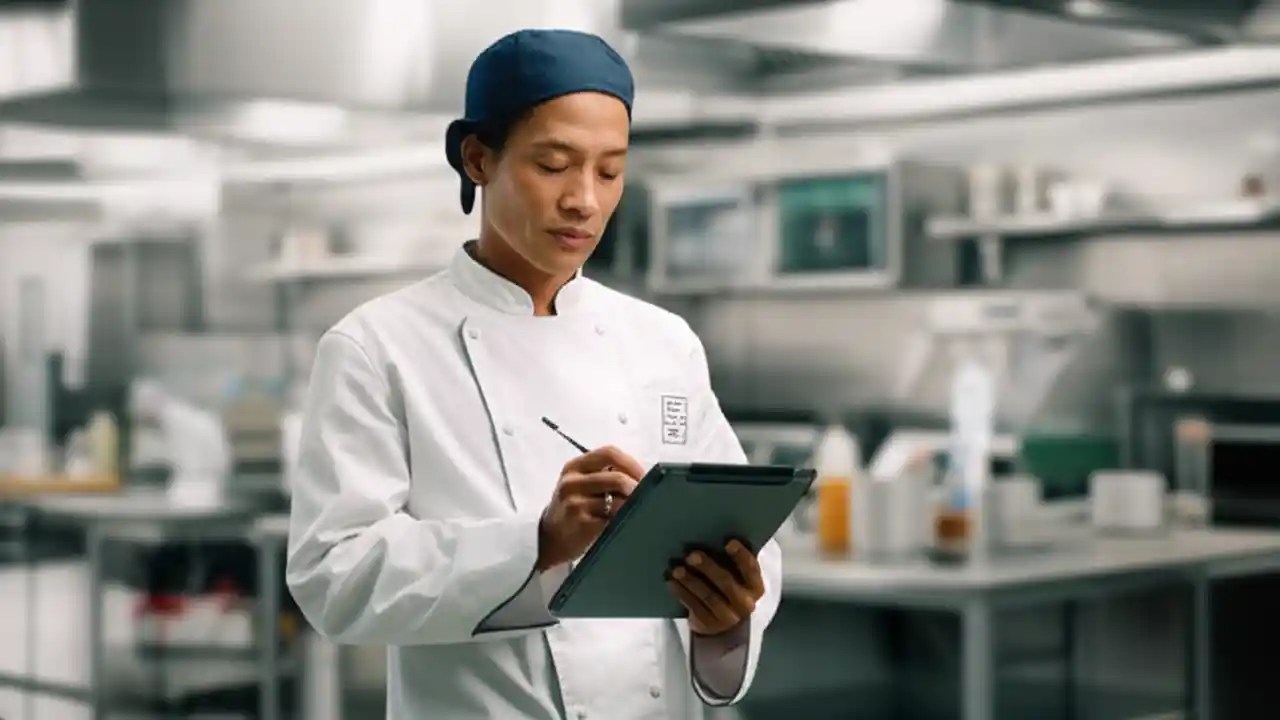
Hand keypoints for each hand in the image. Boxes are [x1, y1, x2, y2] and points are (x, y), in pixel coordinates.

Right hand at [536, 445, 645, 570]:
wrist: (549, 537)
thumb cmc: (573, 506)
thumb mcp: (581, 483)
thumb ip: (604, 474)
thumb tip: (643, 476)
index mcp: (575, 466)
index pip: (609, 453)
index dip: (631, 463)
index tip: (644, 475)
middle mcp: (572, 481)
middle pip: (616, 477)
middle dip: (637, 487)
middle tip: (649, 496)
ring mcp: (575, 503)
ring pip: (617, 500)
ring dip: (633, 505)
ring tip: (639, 510)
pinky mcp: (581, 523)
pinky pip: (612, 519)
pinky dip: (624, 520)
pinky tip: (626, 523)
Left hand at [667, 539, 764, 635]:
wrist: (724, 628)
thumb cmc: (728, 589)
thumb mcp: (736, 578)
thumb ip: (731, 563)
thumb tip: (712, 536)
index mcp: (755, 587)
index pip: (751, 569)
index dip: (741, 555)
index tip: (728, 542)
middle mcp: (745, 603)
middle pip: (726, 582)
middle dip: (708, 568)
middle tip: (691, 555)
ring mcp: (727, 617)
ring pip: (708, 596)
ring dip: (690, 581)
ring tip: (677, 569)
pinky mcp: (709, 624)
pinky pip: (694, 607)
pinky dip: (682, 593)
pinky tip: (672, 582)